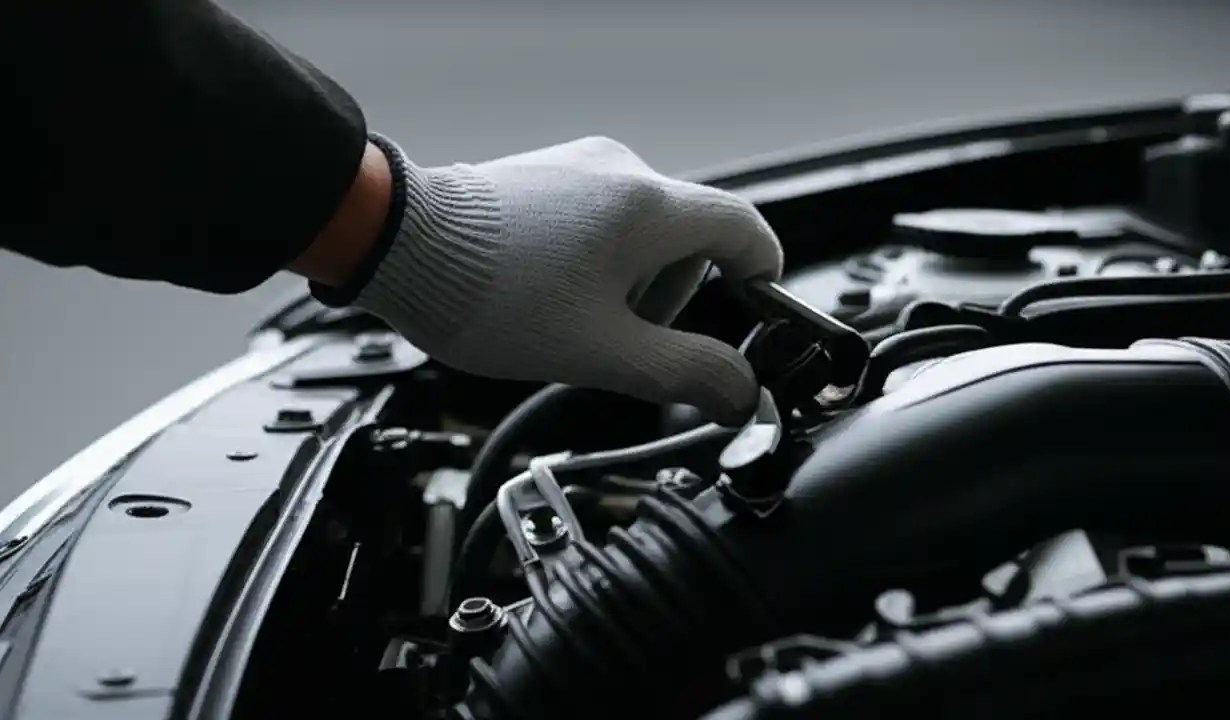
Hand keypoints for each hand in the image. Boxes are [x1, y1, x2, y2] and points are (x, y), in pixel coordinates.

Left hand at [353, 136, 783, 424]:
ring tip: (573, 321)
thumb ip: (684, 372)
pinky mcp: (545, 175)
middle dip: (671, 301)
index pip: (747, 230)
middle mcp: (622, 171)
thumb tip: (741, 391)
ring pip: (642, 235)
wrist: (396, 246)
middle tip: (624, 343)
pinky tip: (547, 295)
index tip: (755, 316)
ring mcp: (580, 167)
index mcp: (650, 207)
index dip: (762, 277)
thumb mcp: (601, 351)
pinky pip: (599, 222)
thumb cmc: (492, 295)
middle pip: (691, 241)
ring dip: (629, 286)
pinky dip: (595, 265)